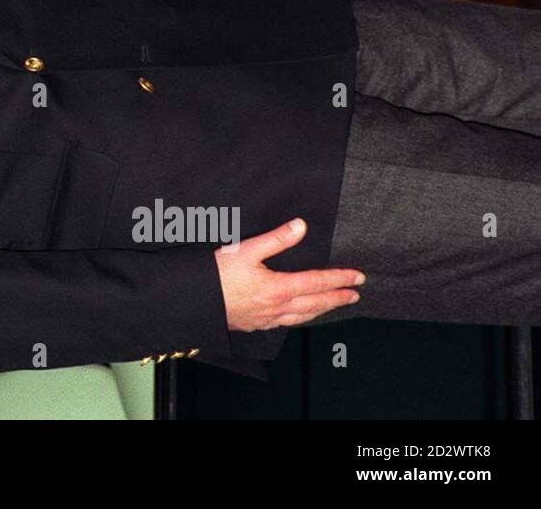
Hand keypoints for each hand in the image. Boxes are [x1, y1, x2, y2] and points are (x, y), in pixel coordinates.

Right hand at [214, 218, 365, 331]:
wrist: (193, 301)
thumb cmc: (216, 276)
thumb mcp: (245, 250)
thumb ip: (276, 238)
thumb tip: (300, 227)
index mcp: (279, 288)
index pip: (317, 282)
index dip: (340, 278)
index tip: (357, 277)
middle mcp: (278, 307)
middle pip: (316, 303)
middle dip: (337, 298)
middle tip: (355, 295)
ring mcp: (267, 318)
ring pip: (303, 316)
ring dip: (322, 310)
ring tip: (333, 306)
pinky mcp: (255, 324)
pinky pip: (286, 323)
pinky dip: (300, 318)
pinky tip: (298, 316)